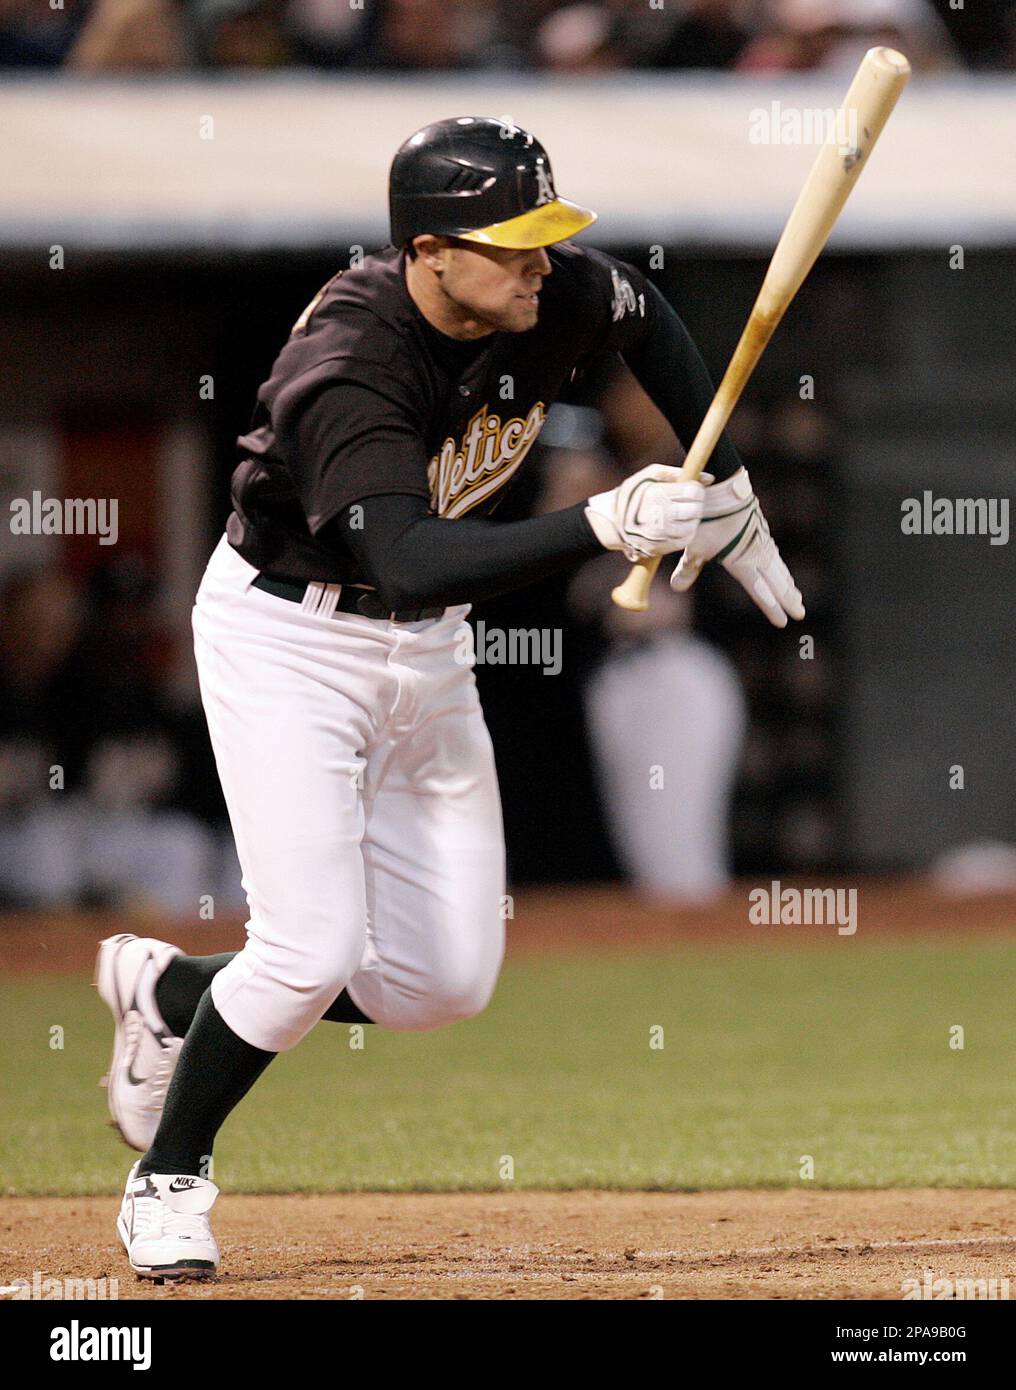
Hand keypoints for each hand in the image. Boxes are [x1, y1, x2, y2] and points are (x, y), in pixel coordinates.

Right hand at [585, 463, 705, 561]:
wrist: (612, 523)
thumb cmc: (633, 494)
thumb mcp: (650, 475)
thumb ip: (678, 473)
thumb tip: (709, 478)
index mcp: (658, 495)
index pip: (694, 492)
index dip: (696, 489)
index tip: (690, 489)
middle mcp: (660, 515)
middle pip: (696, 509)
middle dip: (696, 504)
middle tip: (688, 502)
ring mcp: (661, 534)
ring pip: (693, 525)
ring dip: (691, 518)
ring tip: (682, 513)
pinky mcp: (662, 547)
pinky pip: (686, 539)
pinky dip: (686, 531)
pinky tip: (677, 524)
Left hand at [670, 467, 804, 627]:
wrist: (722, 485)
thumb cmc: (706, 517)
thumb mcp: (694, 545)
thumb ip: (689, 567)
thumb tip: (676, 587)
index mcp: (742, 562)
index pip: (760, 591)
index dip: (772, 608)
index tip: (783, 622)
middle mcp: (756, 553)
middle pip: (776, 581)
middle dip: (788, 599)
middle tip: (800, 614)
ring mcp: (760, 539)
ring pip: (777, 567)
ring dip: (787, 583)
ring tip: (796, 596)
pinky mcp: (759, 528)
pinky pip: (772, 552)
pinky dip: (779, 565)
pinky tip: (779, 568)